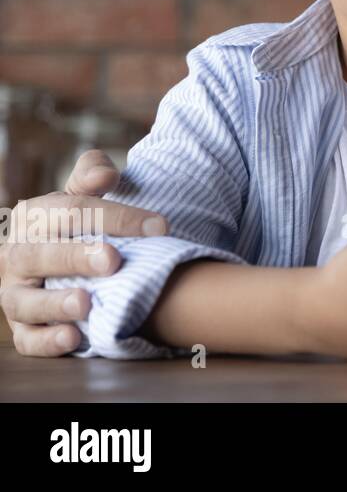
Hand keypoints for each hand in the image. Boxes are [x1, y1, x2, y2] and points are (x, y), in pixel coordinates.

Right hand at [1, 150, 166, 356]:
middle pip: (40, 255)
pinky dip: (46, 342)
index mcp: (32, 218)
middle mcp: (16, 256)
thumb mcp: (85, 193)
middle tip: (112, 260)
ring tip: (85, 304)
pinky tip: (73, 339)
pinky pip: (27, 340)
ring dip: (54, 303)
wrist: (68, 258)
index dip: (114, 217)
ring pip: (24, 302)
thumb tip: (104, 175)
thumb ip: (93, 175)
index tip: (159, 226)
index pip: (69, 211)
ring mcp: (16, 295)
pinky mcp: (23, 329)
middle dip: (75, 257)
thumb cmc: (82, 222)